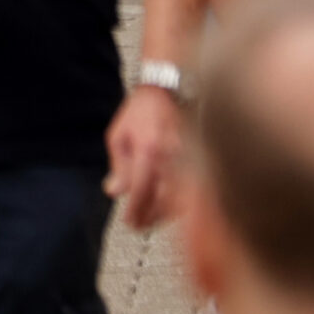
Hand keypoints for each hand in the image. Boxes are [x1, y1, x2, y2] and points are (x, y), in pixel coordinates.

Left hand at [102, 86, 183, 230]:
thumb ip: (118, 165)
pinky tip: (170, 205)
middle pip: (163, 201)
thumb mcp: (119, 135)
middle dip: (150, 218)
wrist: (169, 88)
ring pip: (180, 198)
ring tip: (152, 219)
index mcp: (148, 151)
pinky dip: (180, 201)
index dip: (135, 212)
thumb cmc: (141, 111)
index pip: (141, 192)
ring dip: (165, 213)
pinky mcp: (199, 157)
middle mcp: (171, 157)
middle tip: (138, 226)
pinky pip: (191, 187)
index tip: (129, 222)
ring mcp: (188, 158)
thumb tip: (115, 191)